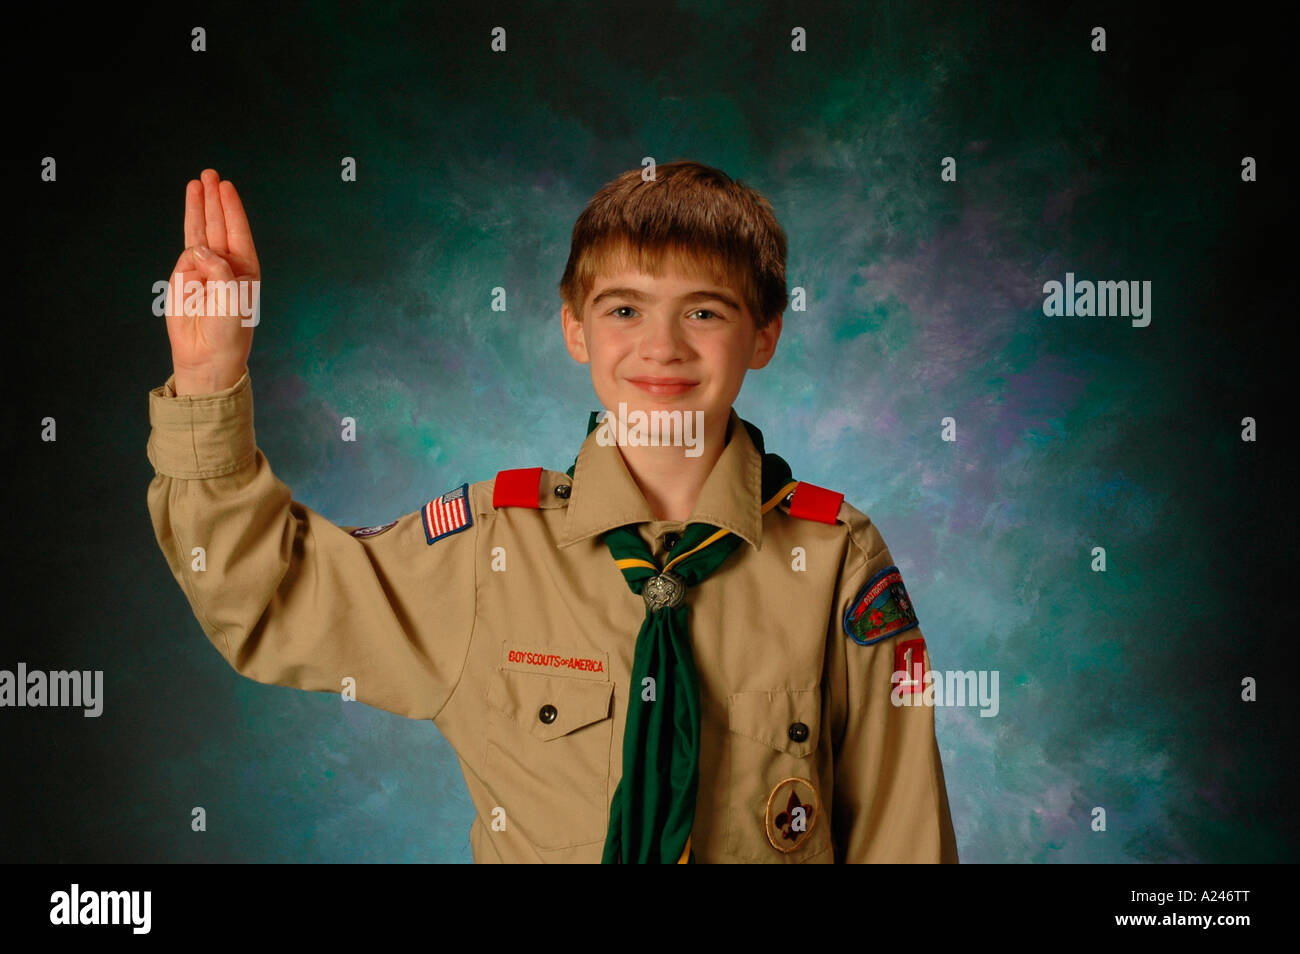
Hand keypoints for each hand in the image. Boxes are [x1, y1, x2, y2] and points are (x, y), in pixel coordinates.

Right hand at [165, 169, 260, 394]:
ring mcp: (203, 269)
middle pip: (218, 225)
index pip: (237, 232)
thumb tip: (196, 248)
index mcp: (245, 268)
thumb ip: (218, 271)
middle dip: (213, 200)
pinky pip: (186, 256)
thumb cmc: (228, 331)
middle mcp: (225, 265)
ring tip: (195, 184)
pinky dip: (190, 251)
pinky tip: (195, 256)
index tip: (226, 186)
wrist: (206, 354)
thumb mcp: (231, 299)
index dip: (231, 209)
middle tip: (209, 174)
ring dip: (197, 209)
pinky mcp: (183, 277)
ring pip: (199, 232)